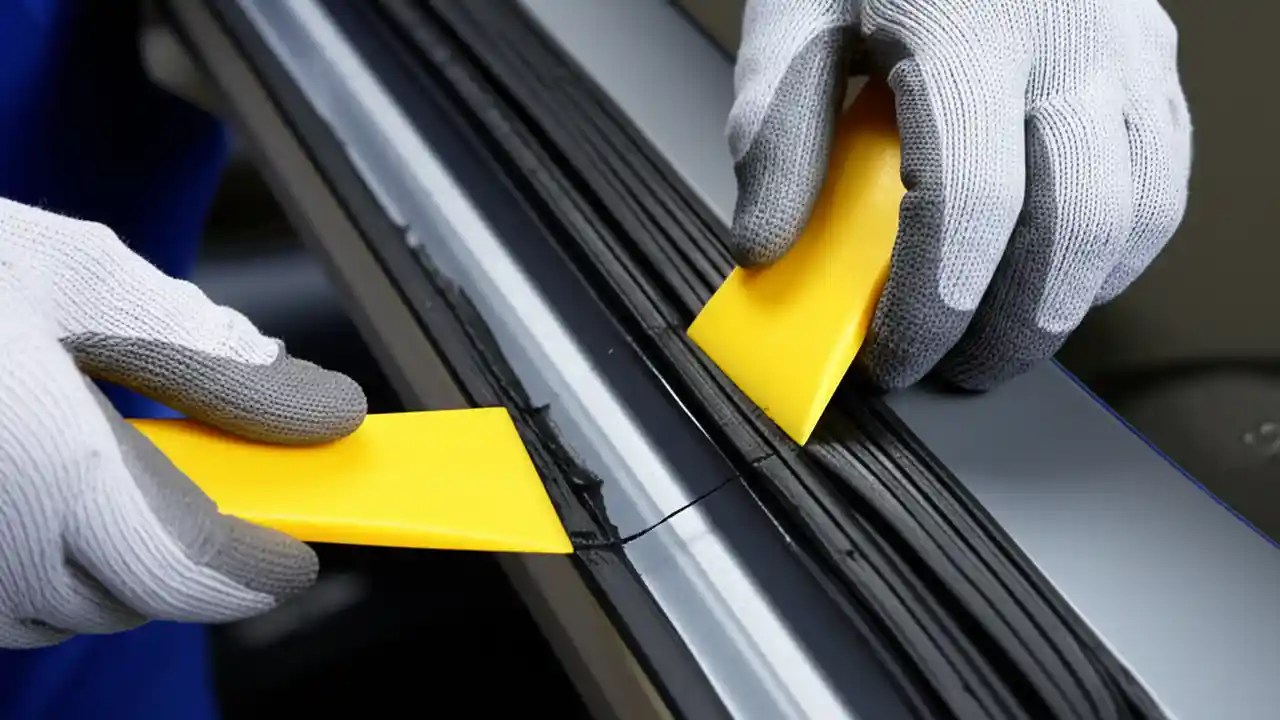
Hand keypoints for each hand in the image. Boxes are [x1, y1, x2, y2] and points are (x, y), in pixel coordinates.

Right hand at [0, 197, 366, 647]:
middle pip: (130, 599)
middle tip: (224, 497)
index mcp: (44, 472)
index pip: (187, 571)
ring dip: (116, 564)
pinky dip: (44, 566)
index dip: (256, 569)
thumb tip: (305, 398)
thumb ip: (200, 347)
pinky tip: (47, 494)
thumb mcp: (78, 276)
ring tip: (128, 481)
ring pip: (60, 611)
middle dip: (192, 558)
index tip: (296, 552)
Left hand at [728, 0, 1191, 389]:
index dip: (932, 308)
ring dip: (1072, 298)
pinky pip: (1161, 174)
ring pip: (1139, 215)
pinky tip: (1055, 264)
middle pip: (1077, 230)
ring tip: (1003, 327)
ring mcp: (1125, 43)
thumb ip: (777, 127)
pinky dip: (1114, 246)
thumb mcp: (797, 11)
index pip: (970, 207)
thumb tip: (767, 244)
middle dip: (1014, 330)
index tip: (893, 357)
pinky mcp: (1151, 54)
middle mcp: (1069, 36)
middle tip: (954, 366)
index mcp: (969, 24)